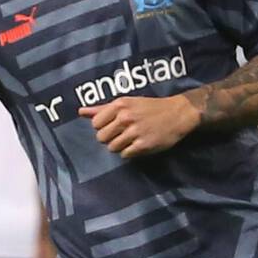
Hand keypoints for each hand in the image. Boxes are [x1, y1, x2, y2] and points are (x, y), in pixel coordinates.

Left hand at [79, 94, 197, 158]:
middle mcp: (125, 117)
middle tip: (122, 134)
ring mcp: (134, 132)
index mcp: (119, 105)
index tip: (113, 126)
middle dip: (110, 138)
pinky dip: (130, 152)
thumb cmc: (149, 107)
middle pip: (101, 138)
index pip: (95, 124)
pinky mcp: (143, 145)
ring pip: (112, 148)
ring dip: (120, 146)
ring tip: (131, 139)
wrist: (177, 113)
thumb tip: (80, 111)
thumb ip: (102, 108)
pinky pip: (125, 154)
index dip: (103, 127)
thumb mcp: (127, 102)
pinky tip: (138, 144)